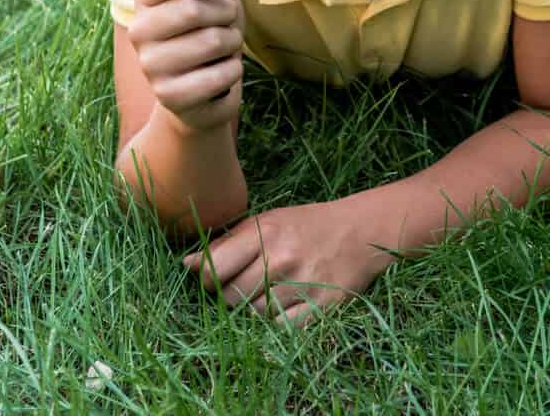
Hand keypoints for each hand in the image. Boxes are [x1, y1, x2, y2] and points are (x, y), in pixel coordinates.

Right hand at [127, 0, 245, 132]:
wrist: (201, 93)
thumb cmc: (207, 35)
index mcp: (145, 3)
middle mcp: (139, 33)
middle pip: (192, 9)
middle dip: (226, 13)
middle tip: (229, 20)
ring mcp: (150, 67)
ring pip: (211, 41)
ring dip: (233, 41)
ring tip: (226, 47)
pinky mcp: (169, 96)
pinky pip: (221, 74)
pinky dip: (234, 70)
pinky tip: (222, 72)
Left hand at [184, 201, 392, 323]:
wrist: (363, 230)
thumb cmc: (307, 225)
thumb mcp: (269, 221)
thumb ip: (228, 243)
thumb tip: (186, 265)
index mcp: (266, 231)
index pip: (214, 268)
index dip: (207, 279)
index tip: (214, 278)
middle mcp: (283, 257)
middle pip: (231, 297)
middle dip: (231, 296)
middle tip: (246, 286)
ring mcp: (304, 283)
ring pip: (255, 315)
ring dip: (257, 308)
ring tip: (272, 291)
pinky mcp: (323, 306)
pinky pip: (282, 329)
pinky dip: (279, 322)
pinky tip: (288, 305)